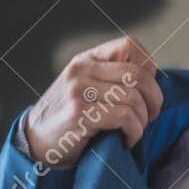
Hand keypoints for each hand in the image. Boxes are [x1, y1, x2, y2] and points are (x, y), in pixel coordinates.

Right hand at [22, 36, 163, 168]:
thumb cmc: (68, 119)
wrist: (34, 142)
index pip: (130, 45)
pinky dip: (133, 132)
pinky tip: (126, 141)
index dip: (148, 68)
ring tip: (134, 132)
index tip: (147, 92)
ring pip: (133, 98)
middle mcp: (82, 70)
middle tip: (150, 117)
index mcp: (87, 59)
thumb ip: (110, 80)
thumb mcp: (85, 89)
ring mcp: (79, 90)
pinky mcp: (79, 113)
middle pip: (138, 74)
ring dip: (142, 121)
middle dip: (154, 99)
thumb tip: (152, 83)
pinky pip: (124, 117)